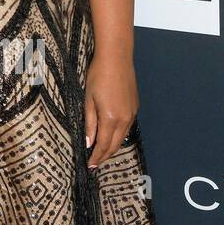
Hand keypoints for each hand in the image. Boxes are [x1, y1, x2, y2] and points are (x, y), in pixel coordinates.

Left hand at [84, 52, 138, 168]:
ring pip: (122, 137)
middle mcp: (125, 119)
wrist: (117, 59)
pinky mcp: (135, 107)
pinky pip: (127, 127)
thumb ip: (90, 123)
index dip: (97, 157)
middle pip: (115, 145)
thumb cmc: (97, 76)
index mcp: (111, 118)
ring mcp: (132, 113)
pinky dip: (119, 136)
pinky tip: (111, 136)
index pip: (104, 145)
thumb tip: (89, 142)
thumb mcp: (88, 99)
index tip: (90, 165)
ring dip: (112, 147)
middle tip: (95, 163)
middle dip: (105, 156)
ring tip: (102, 153)